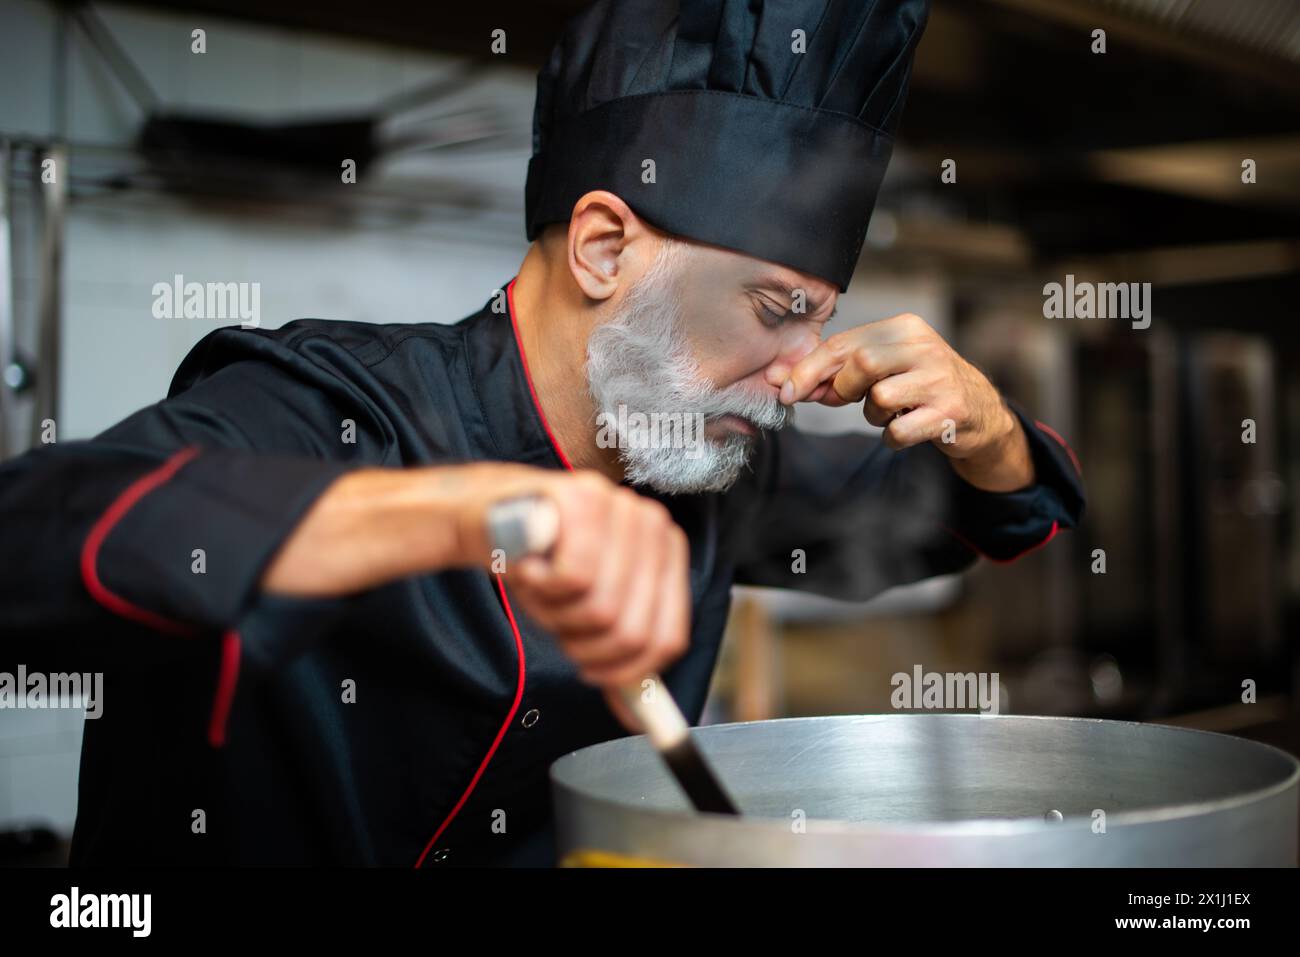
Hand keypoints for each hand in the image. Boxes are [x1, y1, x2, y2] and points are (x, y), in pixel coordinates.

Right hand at [503, 472, 691, 693]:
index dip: (625, 671)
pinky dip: (539, 586)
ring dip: (556, 614)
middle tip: (557, 619)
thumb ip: (617, 657)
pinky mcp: (585, 498)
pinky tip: (530, 564)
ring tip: (542, 587)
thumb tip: (636, 719)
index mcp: (668, 552)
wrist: (487, 518)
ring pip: (602, 610)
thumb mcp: (585, 617)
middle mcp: (654, 525)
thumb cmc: (541, 567)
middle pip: (632, 632)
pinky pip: (573, 578)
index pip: (668, 639)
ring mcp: (622, 507)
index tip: (591, 671)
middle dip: (582, 644)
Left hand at [780, 312, 1033, 491]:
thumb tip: (782, 381)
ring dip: (872, 415)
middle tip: (847, 400)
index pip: (844, 343)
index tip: (786, 390)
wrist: (978, 411)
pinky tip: (906, 429)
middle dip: (843, 388)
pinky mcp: (951, 412)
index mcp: (904, 328)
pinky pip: (898, 430)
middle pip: (861, 363)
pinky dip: (892, 437)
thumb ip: (837, 371)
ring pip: (880, 397)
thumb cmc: (917, 387)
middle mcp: (925, 347)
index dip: (809, 369)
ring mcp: (940, 379)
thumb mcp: (882, 368)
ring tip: (889, 412)